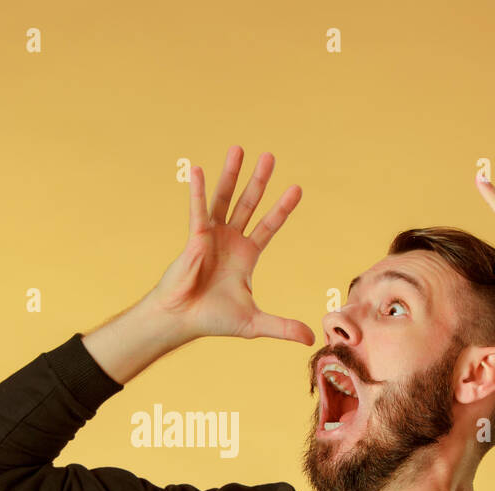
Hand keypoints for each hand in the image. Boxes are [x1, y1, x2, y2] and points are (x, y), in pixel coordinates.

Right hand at [148, 145, 314, 345]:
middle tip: (269, 156)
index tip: (296, 188)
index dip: (282, 208)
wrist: (182, 320)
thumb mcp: (254, 323)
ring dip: (231, 175)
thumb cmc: (213, 320)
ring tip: (239, 148)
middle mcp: (230, 240)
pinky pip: (198, 210)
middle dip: (259, 181)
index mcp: (246, 255)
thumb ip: (282, 326)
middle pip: (248, 204)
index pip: (269, 226)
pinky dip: (198, 191)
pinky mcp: (194, 238)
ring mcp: (212, 236)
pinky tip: (198, 170)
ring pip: (224, 199)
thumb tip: (311, 338)